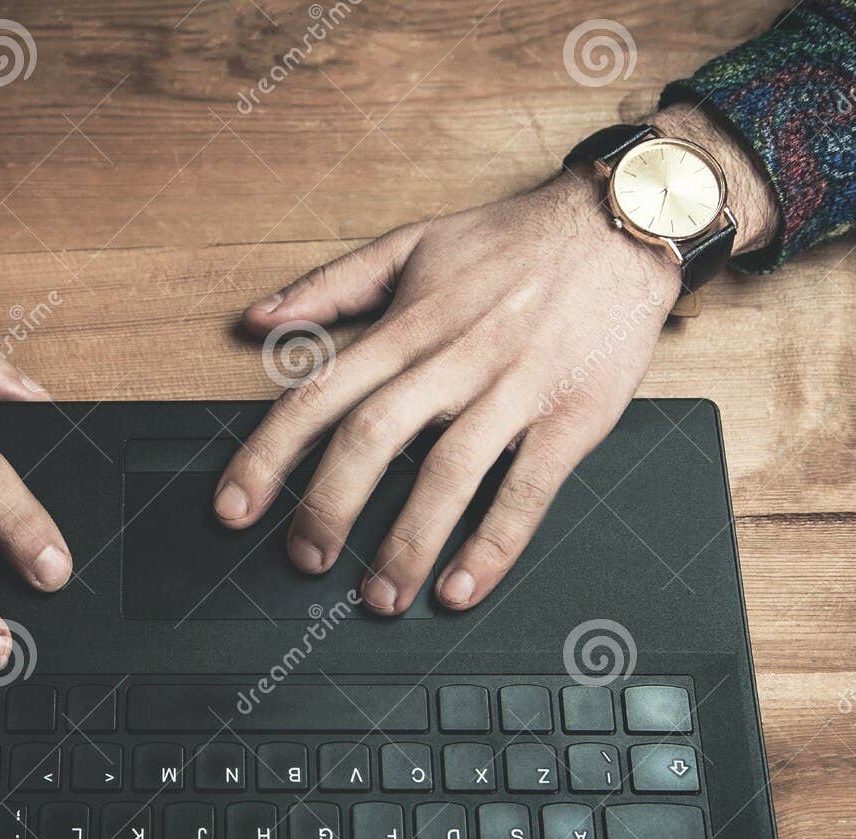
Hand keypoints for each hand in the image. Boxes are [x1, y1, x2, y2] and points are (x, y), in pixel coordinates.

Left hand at [213, 174, 682, 614]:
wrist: (622, 224)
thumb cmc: (510, 242)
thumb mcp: (409, 245)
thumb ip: (328, 286)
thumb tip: (254, 321)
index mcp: (405, 325)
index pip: (318, 395)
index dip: (268, 456)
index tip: (233, 508)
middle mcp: (452, 358)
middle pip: (372, 436)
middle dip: (328, 507)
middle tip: (303, 560)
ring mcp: (513, 388)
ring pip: (448, 471)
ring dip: (408, 541)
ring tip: (380, 597)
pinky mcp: (571, 415)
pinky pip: (527, 489)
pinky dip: (494, 543)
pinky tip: (461, 587)